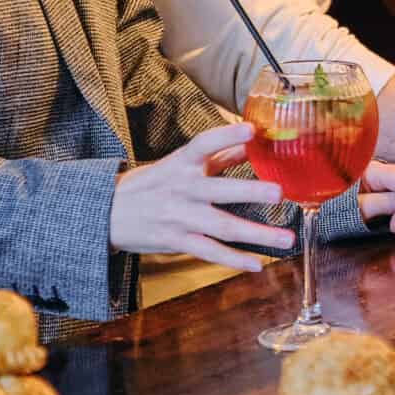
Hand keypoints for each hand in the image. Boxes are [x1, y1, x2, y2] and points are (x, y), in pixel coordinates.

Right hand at [109, 124, 294, 272]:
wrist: (107, 213)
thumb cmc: (152, 185)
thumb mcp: (180, 164)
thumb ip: (218, 155)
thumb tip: (253, 141)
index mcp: (182, 163)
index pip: (204, 144)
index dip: (226, 136)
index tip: (251, 130)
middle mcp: (182, 189)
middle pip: (219, 190)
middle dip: (250, 192)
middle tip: (279, 193)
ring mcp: (180, 217)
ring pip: (222, 226)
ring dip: (257, 234)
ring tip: (286, 239)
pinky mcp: (177, 241)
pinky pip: (209, 252)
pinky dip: (233, 260)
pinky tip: (257, 264)